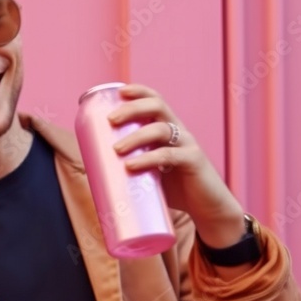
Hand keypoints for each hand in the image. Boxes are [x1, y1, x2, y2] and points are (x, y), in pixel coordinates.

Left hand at [108, 83, 244, 248]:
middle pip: (157, 107)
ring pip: (161, 129)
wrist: (207, 208)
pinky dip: (148, 159)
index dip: (139, 91)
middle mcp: (179, 131)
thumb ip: (131, 164)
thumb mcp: (150, 170)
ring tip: (117, 149)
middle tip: (111, 120)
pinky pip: (169, 155)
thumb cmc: (174, 188)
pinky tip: (132, 166)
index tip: (119, 92)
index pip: (155, 100)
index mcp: (167, 128)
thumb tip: (93, 169)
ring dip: (135, 136)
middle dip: (132, 109)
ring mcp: (188, 145)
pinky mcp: (194, 162)